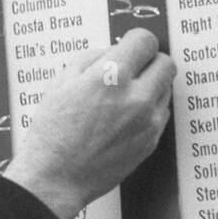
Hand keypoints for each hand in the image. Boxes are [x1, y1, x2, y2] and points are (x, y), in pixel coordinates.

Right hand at [5, 29, 174, 218]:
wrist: (56, 177)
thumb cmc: (52, 133)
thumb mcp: (59, 83)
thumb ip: (91, 58)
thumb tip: (114, 50)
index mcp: (110, 77)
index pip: (146, 40)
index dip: (135, 41)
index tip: (130, 46)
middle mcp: (135, 97)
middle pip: (166, 63)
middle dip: (150, 61)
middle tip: (133, 69)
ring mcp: (147, 121)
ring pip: (166, 89)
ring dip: (150, 86)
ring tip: (124, 97)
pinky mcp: (151, 141)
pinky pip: (161, 114)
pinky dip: (148, 110)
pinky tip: (125, 117)